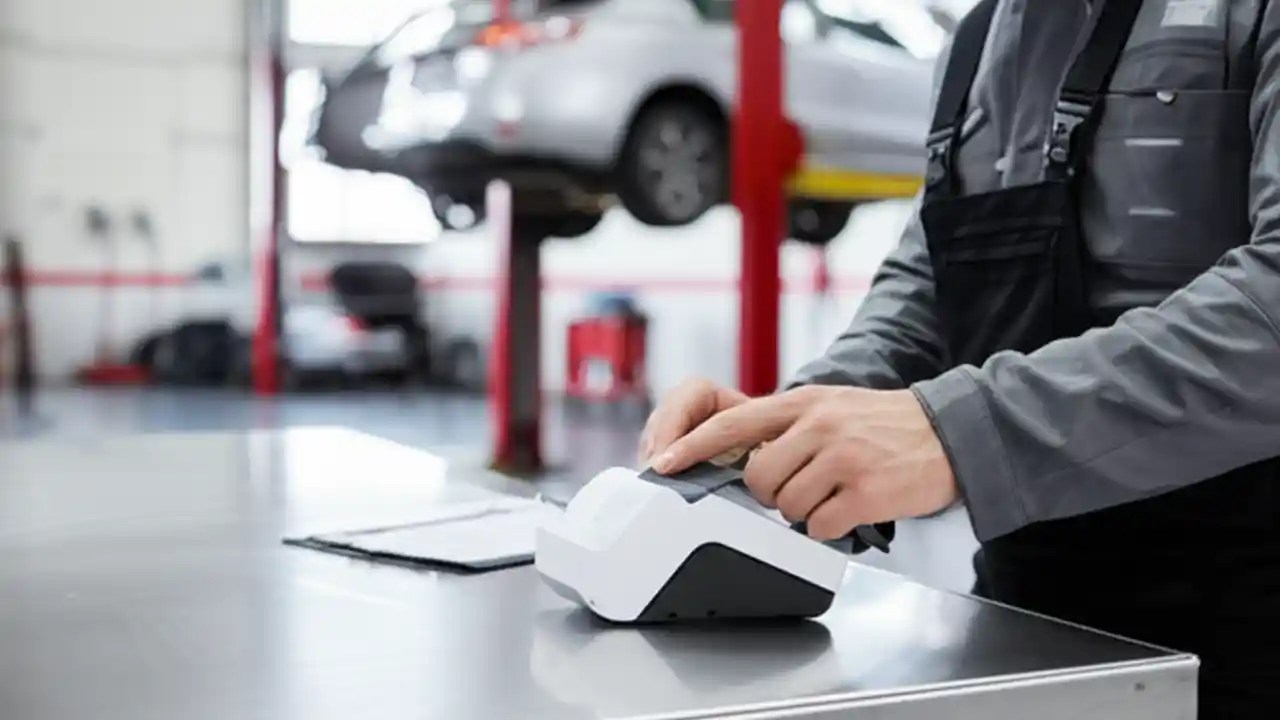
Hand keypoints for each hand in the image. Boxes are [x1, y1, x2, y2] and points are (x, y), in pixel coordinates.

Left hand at [650, 386, 956, 539]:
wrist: (950, 434)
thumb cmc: (885, 425)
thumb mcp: (831, 406)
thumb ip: (789, 425)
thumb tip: (745, 456)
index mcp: (803, 403)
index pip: (732, 423)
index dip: (692, 446)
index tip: (664, 465)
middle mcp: (819, 426)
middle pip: (758, 479)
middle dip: (771, 495)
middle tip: (801, 489)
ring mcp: (843, 459)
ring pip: (787, 507)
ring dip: (804, 512)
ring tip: (835, 494)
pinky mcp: (865, 492)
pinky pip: (820, 527)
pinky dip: (830, 527)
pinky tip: (851, 509)